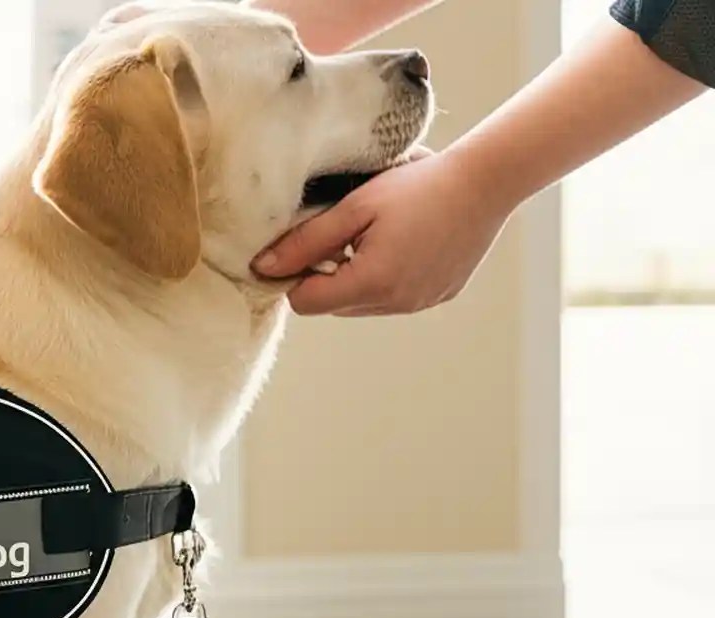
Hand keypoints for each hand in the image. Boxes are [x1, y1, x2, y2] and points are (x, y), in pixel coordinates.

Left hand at [252, 149, 515, 315]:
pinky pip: (394, 298)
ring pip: (362, 304)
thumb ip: (305, 241)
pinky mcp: (438, 296)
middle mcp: (396, 303)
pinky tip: (401, 241)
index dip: (296, 275)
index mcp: (372, 282)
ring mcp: (420, 304)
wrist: (484, 182)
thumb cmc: (417, 185)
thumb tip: (262, 267)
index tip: (306, 243)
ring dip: (355, 277)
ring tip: (374, 234)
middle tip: (342, 232)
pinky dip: (386, 277)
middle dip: (326, 275)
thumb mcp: (353, 207)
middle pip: (332, 306)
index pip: (305, 303)